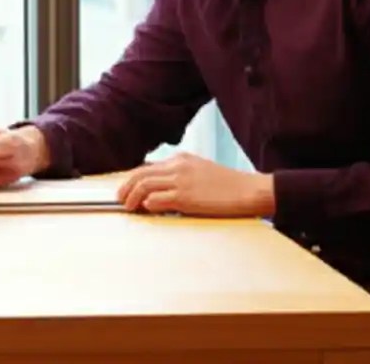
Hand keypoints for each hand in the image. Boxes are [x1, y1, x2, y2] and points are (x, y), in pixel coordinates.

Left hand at [118, 152, 274, 216]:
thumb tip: (159, 190)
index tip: (127, 190)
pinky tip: (147, 210)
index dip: (133, 180)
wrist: (249, 190)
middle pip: (139, 174)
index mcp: (180, 159)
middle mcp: (177, 166)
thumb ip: (180, 175)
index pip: (147, 167)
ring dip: (132, 198)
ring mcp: (180, 181)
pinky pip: (156, 200)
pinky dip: (147, 205)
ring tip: (129, 207)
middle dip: (126, 187)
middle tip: (121, 199)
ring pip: (143, 186)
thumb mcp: (200, 171)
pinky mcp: (185, 197)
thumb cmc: (228, 185)